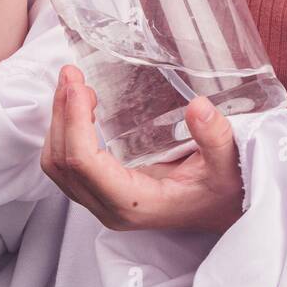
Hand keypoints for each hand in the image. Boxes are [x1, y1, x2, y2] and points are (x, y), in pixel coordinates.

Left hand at [41, 64, 245, 233]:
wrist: (225, 211)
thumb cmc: (225, 190)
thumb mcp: (228, 163)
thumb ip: (216, 137)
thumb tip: (198, 106)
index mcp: (134, 203)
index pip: (84, 164)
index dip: (74, 122)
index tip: (79, 86)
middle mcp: (110, 208)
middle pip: (61, 163)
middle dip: (60, 115)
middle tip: (71, 75)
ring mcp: (103, 203)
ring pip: (57, 166)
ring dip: (58, 122)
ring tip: (72, 85)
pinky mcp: (103, 192)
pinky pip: (68, 166)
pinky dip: (65, 133)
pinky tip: (79, 106)